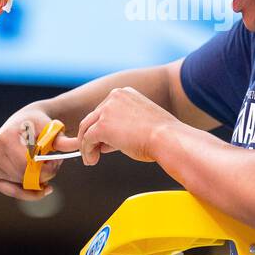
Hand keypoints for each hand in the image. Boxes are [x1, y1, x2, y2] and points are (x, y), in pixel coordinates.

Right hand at [0, 105, 75, 200]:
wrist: (23, 121)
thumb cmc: (39, 124)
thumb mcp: (51, 128)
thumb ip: (63, 140)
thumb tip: (78, 145)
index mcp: (6, 137)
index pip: (28, 165)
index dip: (47, 168)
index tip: (57, 160)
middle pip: (25, 176)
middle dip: (44, 174)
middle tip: (53, 163)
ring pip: (21, 184)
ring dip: (37, 180)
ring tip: (44, 166)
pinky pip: (11, 191)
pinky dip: (27, 192)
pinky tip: (41, 189)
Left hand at [65, 87, 179, 166]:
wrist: (168, 139)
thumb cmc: (162, 135)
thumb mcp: (140, 125)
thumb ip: (121, 128)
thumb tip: (105, 142)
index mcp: (125, 93)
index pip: (105, 110)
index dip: (102, 127)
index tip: (103, 141)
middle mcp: (114, 97)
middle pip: (93, 117)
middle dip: (91, 136)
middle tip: (94, 152)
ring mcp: (106, 110)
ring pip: (86, 128)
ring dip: (86, 145)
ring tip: (90, 158)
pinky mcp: (102, 126)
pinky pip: (87, 140)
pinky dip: (87, 151)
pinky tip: (92, 160)